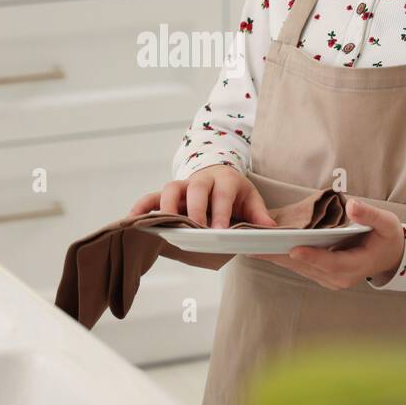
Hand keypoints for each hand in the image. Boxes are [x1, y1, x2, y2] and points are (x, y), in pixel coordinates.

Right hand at [127, 164, 277, 227]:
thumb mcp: (251, 199)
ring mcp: (183, 186)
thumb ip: (259, 215)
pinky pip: (152, 197)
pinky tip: (134, 219)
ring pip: (170, 189)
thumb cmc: (234, 191)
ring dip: (166, 206)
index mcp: (225, 180)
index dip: (219, 211)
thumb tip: (271, 230)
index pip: (221, 194)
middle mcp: (201, 180)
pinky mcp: (168, 194)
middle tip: (195, 229)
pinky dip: (143, 206)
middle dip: (194, 209)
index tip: (218, 231)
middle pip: (195, 189)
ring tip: (164, 225)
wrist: (218, 174)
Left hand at [252, 198, 402, 289]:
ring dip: (278, 258)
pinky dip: (284, 258)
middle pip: (308, 267)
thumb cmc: (387, 237)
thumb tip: (353, 206)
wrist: (390, 255)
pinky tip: (267, 249)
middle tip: (258, 246)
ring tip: (255, 246)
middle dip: (282, 257)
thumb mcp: (386, 222)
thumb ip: (369, 215)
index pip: (331, 263)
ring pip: (301, 269)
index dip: (313, 256)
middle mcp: (341, 278)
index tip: (293, 249)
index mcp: (356, 265)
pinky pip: (301, 267)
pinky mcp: (323, 276)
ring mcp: (331, 279)